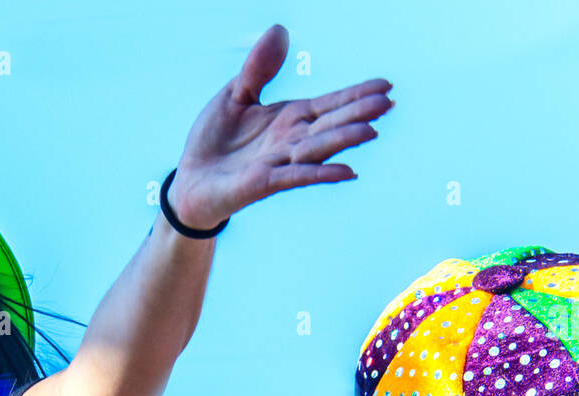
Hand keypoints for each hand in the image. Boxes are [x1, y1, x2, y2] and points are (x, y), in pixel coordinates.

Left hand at [166, 23, 392, 229]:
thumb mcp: (235, 94)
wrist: (190, 180)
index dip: (356, 95)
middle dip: (358, 114)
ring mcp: (280, 163)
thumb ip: (259, 68)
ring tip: (371, 130)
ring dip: (343, 140)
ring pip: (317, 149)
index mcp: (289, 119)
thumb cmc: (214, 140)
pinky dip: (320, 174)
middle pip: (330, 125)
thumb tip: (280, 30)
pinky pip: (296, 177)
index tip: (386, 85)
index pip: (329, 104)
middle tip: (388, 103)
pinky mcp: (264, 183)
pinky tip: (347, 171)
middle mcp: (291, 141)